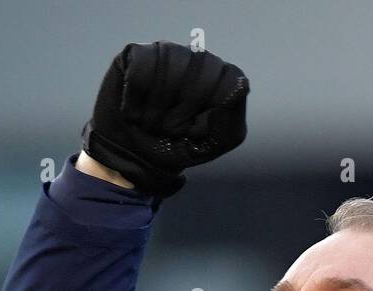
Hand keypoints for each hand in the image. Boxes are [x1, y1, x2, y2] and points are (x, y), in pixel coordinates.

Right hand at [81, 41, 248, 199]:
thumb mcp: (213, 144)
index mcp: (222, 78)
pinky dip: (136, 100)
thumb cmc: (177, 146)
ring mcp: (168, 52)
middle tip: (169, 131)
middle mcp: (198, 58)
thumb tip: (240, 86)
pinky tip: (133, 112)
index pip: (232, 80)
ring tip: (150, 123)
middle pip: (204, 72)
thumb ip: (231, 122)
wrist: (133, 156)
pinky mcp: (136, 53)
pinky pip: (141, 69)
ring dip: (158, 110)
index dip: (214, 110)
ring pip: (171, 68)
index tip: (197, 130)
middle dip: (185, 112)